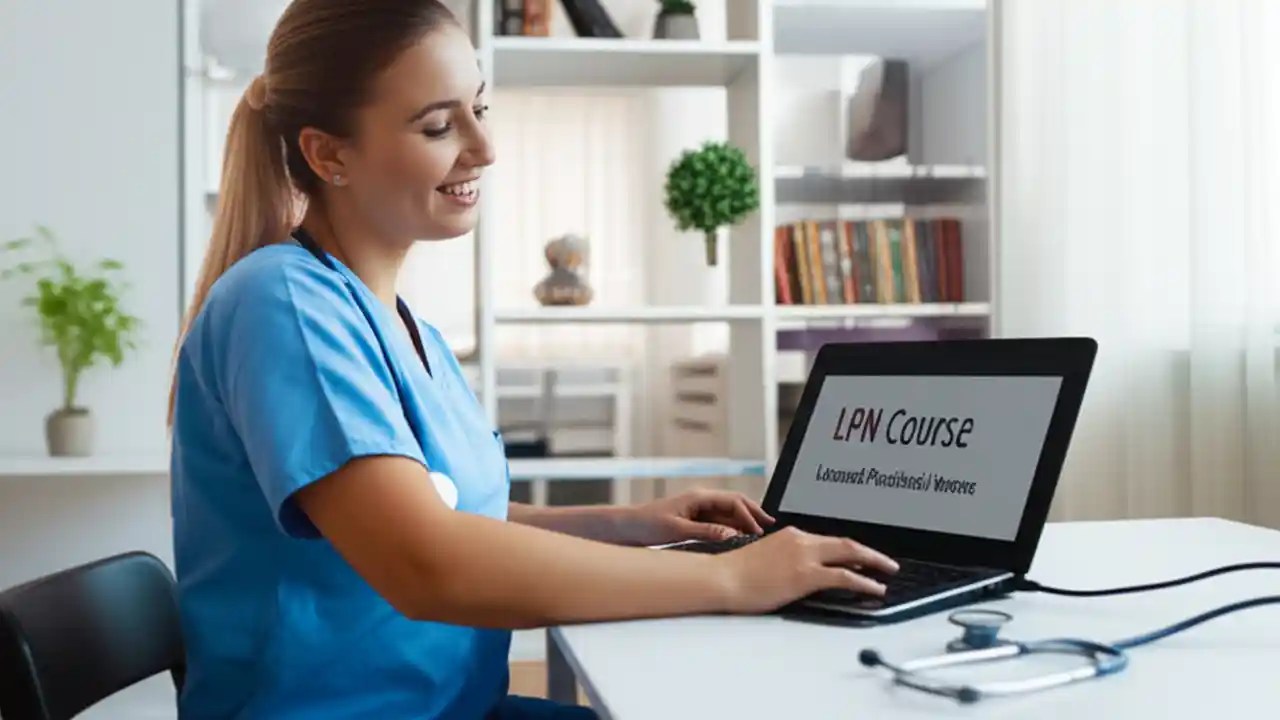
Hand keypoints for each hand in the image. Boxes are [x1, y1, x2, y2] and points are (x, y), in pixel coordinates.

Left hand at [617, 488, 773, 545]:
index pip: (733, 501)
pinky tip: (740, 538)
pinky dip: (732, 528)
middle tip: (771, 526)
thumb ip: (705, 531)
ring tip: (760, 533)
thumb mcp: (677, 529)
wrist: (627, 527)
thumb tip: (731, 534)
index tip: (760, 530)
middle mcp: (701, 501)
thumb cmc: (646, 524)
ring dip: (744, 521)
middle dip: (754, 513)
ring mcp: (698, 510)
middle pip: (735, 503)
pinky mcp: (694, 521)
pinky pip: (719, 522)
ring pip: (728, 513)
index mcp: (699, 497)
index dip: (749, 515)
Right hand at [716, 527, 898, 613]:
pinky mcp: (805, 574)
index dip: (850, 549)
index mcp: (790, 535)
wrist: (721, 578)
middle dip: (871, 552)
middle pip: (846, 542)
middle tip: (888, 562)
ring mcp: (804, 556)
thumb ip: (785, 560)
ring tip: (888, 573)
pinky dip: (864, 581)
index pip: (828, 540)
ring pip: (850, 553)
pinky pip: (844, 576)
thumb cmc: (734, 574)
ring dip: (874, 563)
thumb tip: (797, 573)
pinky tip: (875, 587)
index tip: (863, 557)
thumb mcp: (764, 559)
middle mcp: (800, 539)